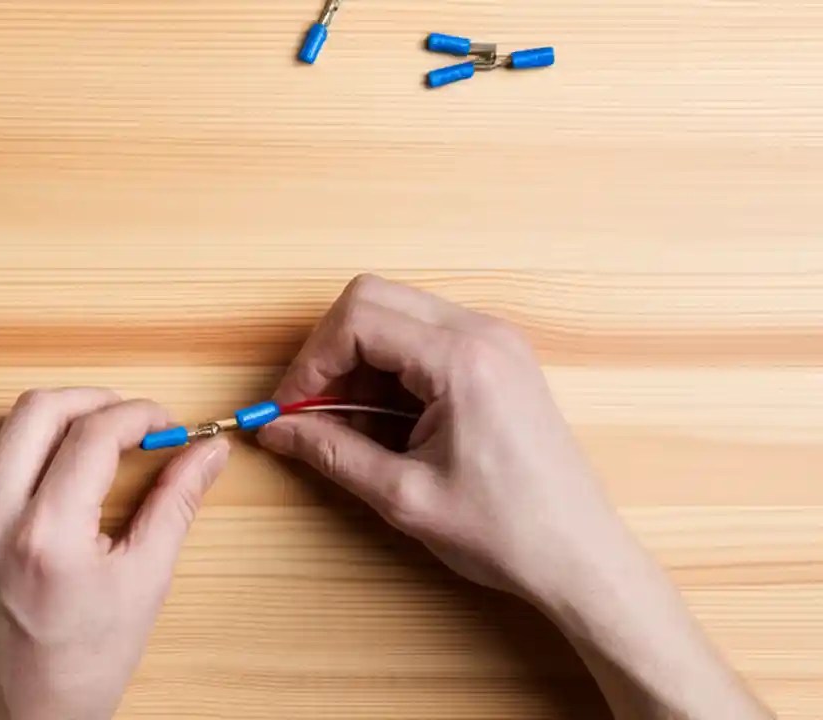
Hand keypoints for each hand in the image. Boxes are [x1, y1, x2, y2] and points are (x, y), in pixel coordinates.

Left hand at [0, 389, 229, 719]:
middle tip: (128, 420)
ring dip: (50, 421)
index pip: (94, 434)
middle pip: (39, 409)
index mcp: (46, 537)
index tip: (164, 424)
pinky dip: (14, 451)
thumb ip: (176, 503)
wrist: (18, 719)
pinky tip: (47, 472)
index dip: (139, 416)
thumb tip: (208, 450)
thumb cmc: (83, 665)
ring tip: (90, 442)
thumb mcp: (144, 582)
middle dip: (93, 401)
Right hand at [259, 275, 772, 718]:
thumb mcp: (403, 496)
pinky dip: (391, 366)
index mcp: (462, 360)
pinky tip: (385, 419)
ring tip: (349, 423)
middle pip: (374, 298)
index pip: (359, 319)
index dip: (312, 362)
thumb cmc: (504, 532)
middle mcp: (483, 334)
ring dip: (359, 358)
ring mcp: (496, 342)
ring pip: (398, 313)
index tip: (291, 409)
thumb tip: (276, 430)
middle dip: (331, 350)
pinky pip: (426, 336)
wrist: (579, 556)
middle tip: (312, 409)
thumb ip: (332, 452)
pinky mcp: (499, 358)